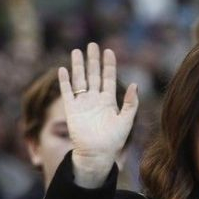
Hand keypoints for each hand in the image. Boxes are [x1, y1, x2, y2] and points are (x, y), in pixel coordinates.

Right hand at [58, 42, 138, 186]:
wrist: (97, 154)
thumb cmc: (113, 141)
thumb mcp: (126, 121)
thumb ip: (131, 104)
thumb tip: (135, 85)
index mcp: (109, 100)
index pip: (108, 77)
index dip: (109, 64)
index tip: (109, 51)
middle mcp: (95, 99)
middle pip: (93, 74)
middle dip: (92, 60)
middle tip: (92, 45)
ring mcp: (82, 103)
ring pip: (80, 80)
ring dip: (78, 66)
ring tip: (76, 51)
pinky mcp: (71, 110)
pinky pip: (67, 92)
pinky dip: (65, 81)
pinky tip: (63, 69)